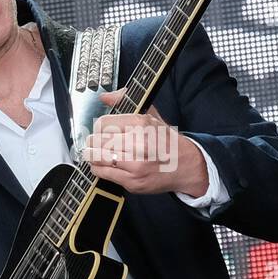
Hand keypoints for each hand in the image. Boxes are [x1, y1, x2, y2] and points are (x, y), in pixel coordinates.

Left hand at [83, 89, 208, 195]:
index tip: (99, 130)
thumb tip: (105, 97)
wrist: (185, 165)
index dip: (98, 127)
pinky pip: (103, 173)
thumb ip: (126, 102)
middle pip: (97, 141)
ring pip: (97, 158)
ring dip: (92, 155)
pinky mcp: (133, 181)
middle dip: (92, 142)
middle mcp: (139, 144)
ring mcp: (136, 165)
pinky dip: (98, 168)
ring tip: (93, 153)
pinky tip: (102, 165)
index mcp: (141, 124)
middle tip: (93, 142)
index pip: (103, 124)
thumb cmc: (166, 141)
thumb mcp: (150, 115)